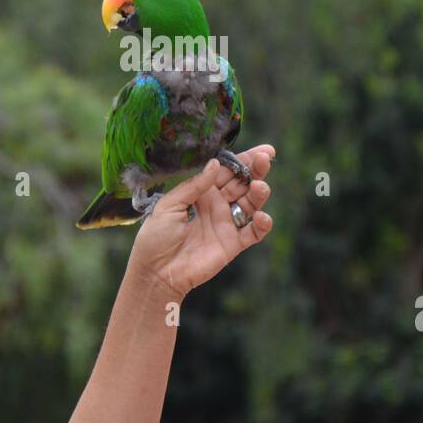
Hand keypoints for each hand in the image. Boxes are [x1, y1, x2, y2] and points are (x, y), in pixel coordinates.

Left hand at [128, 144, 274, 300]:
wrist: (156, 272)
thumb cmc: (156, 237)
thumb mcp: (169, 205)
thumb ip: (194, 186)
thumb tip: (214, 164)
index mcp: (201, 193)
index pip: (226, 171)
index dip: (243, 160)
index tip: (262, 149)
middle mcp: (217, 206)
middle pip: (242, 184)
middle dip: (256, 170)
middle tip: (265, 159)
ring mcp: (226, 224)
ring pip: (250, 205)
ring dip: (259, 194)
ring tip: (260, 187)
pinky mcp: (232, 244)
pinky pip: (253, 233)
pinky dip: (262, 225)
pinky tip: (262, 217)